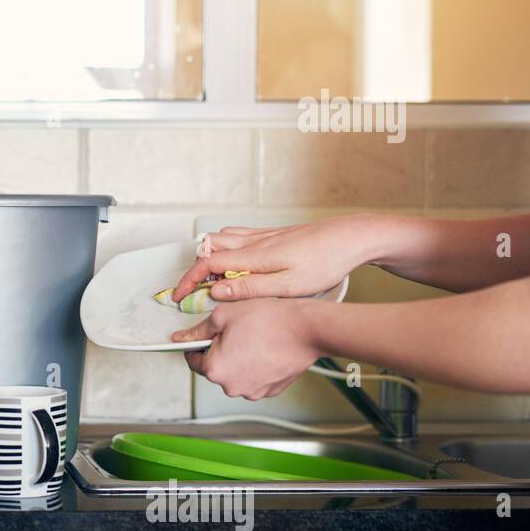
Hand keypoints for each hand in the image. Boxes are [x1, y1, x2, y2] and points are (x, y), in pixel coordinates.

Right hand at [171, 215, 380, 302]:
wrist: (351, 238)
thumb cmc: (324, 263)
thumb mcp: (287, 286)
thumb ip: (248, 288)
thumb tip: (216, 291)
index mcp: (253, 256)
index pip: (206, 264)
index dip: (187, 281)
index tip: (178, 296)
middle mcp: (253, 241)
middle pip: (208, 247)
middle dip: (195, 268)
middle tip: (197, 289)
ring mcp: (262, 235)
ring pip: (221, 239)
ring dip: (210, 256)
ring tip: (215, 279)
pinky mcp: (272, 234)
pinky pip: (238, 236)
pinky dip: (226, 248)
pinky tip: (238, 262)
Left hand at [172, 299, 320, 400]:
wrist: (307, 329)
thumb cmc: (268, 320)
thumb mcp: (223, 315)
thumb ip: (197, 330)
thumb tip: (182, 338)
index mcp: (215, 369)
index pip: (192, 359)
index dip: (196, 344)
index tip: (204, 334)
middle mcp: (232, 386)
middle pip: (215, 368)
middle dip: (219, 350)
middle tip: (235, 330)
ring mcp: (253, 391)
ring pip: (235, 373)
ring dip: (238, 358)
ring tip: (253, 338)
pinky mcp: (271, 390)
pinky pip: (254, 377)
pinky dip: (255, 365)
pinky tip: (265, 348)